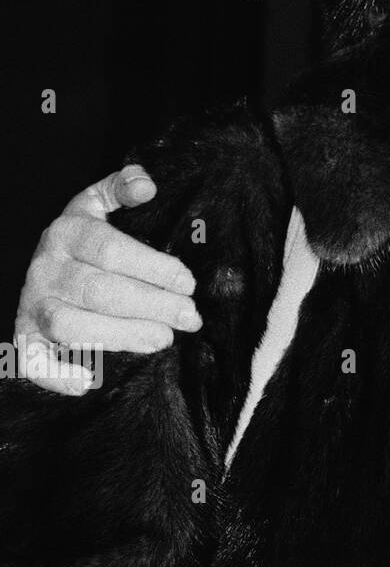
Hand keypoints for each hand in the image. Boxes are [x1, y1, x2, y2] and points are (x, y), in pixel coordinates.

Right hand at [12, 166, 200, 395]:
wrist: (44, 260)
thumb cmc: (88, 235)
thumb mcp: (100, 203)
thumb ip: (124, 187)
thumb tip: (146, 184)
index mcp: (66, 232)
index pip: (110, 250)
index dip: (153, 268)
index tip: (189, 284)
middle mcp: (44, 268)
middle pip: (98, 291)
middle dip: (151, 306)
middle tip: (189, 317)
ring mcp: (32, 303)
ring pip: (71, 325)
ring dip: (120, 336)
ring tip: (162, 338)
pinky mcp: (24, 335)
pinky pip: (30, 360)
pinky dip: (53, 375)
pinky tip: (86, 382)